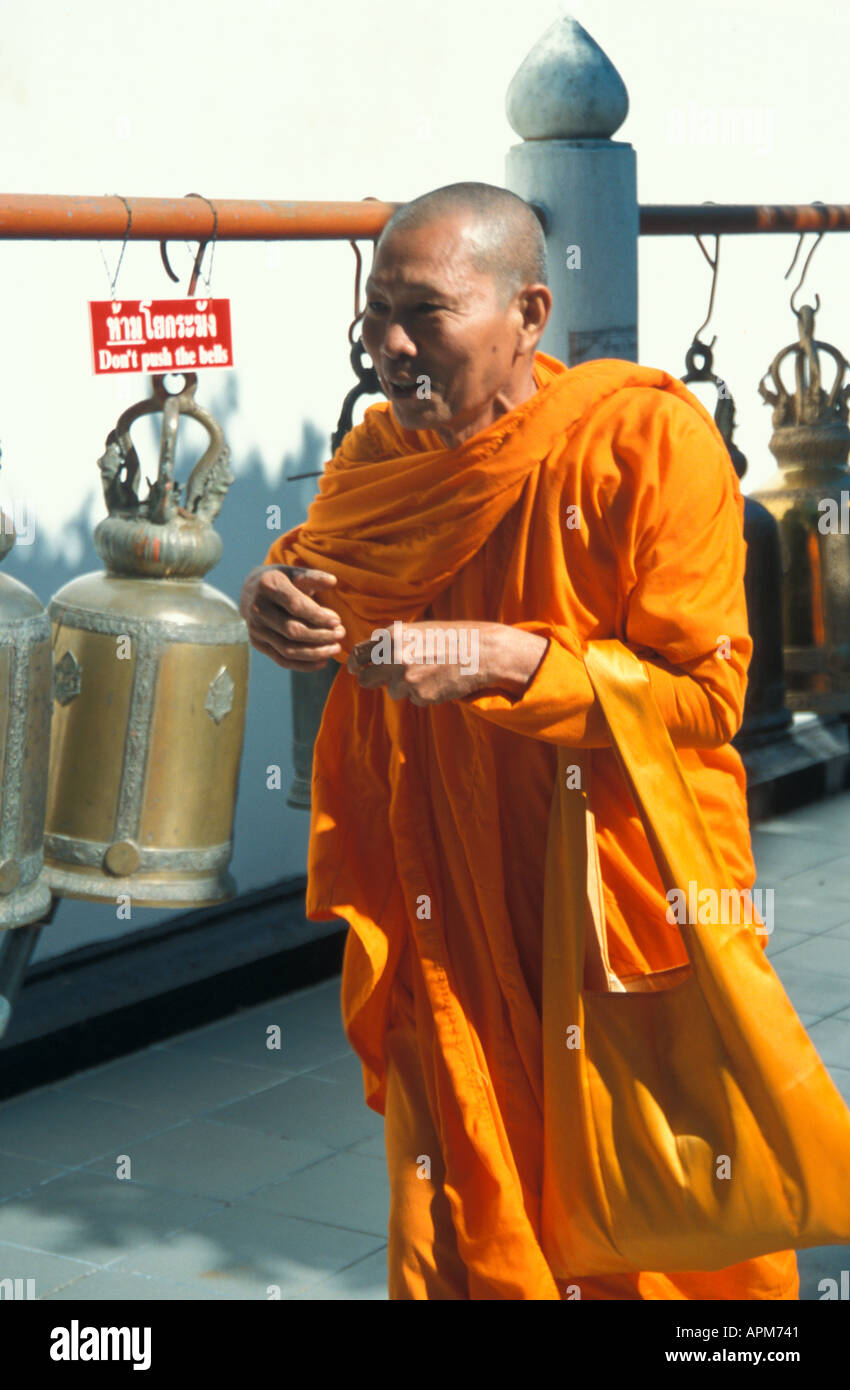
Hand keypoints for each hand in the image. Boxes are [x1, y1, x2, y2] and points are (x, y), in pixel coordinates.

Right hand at [239, 563, 345, 669]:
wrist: (253, 591)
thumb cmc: (282, 581)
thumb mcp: (295, 573)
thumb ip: (313, 577)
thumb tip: (332, 581)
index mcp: (268, 585)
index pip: (295, 606)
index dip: (318, 616)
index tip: (337, 621)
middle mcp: (258, 609)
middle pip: (292, 630)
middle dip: (321, 635)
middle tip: (341, 633)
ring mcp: (255, 629)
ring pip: (288, 649)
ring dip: (315, 653)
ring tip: (335, 648)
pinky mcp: (257, 643)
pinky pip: (282, 660)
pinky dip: (304, 665)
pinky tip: (323, 662)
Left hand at [346, 620, 547, 704]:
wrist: (481, 652)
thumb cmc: (451, 638)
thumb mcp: (418, 630)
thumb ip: (392, 642)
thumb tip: (368, 656)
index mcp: (392, 636)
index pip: (358, 654)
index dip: (354, 664)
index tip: (354, 669)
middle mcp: (394, 657)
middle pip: (365, 680)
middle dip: (373, 680)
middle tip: (388, 678)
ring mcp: (407, 678)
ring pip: (392, 691)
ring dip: (405, 686)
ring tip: (429, 673)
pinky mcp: (421, 695)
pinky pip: (414, 699)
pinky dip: (424, 694)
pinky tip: (439, 681)